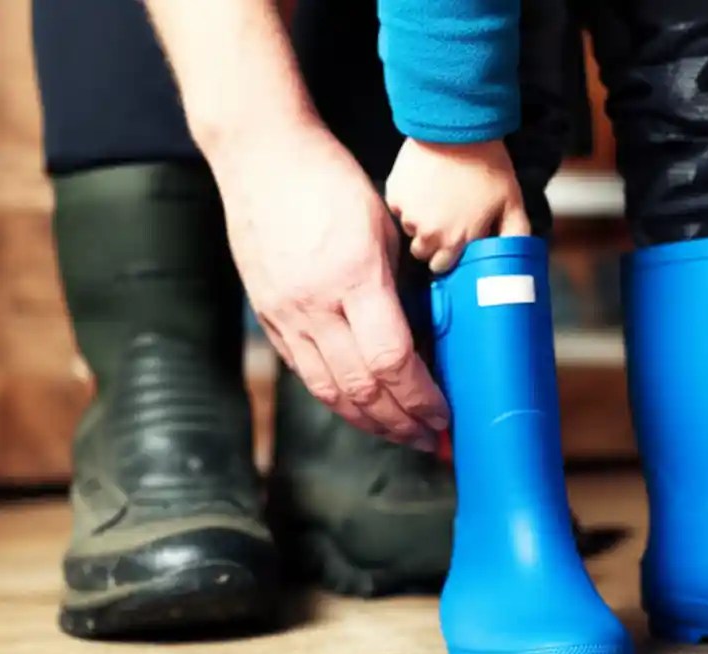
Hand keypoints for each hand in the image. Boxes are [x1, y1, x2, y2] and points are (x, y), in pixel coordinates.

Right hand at [208, 122, 448, 449]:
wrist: (263, 160)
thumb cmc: (332, 185)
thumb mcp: (384, 230)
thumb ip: (400, 287)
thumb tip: (427, 337)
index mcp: (354, 279)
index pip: (393, 360)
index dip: (421, 398)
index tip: (444, 415)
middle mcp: (315, 306)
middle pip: (362, 388)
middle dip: (401, 424)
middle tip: (432, 440)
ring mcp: (285, 316)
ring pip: (329, 391)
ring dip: (369, 422)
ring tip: (401, 435)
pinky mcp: (268, 318)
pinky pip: (306, 372)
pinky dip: (336, 398)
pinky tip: (360, 408)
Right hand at [386, 138, 530, 272]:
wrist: (457, 129)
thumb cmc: (489, 167)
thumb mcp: (512, 202)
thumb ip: (516, 235)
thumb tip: (516, 256)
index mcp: (456, 241)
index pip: (441, 267)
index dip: (448, 257)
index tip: (454, 245)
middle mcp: (428, 234)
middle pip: (422, 252)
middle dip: (433, 242)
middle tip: (447, 220)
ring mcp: (408, 214)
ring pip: (410, 229)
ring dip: (420, 221)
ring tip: (437, 198)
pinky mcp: (394, 194)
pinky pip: (398, 208)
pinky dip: (408, 201)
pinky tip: (424, 186)